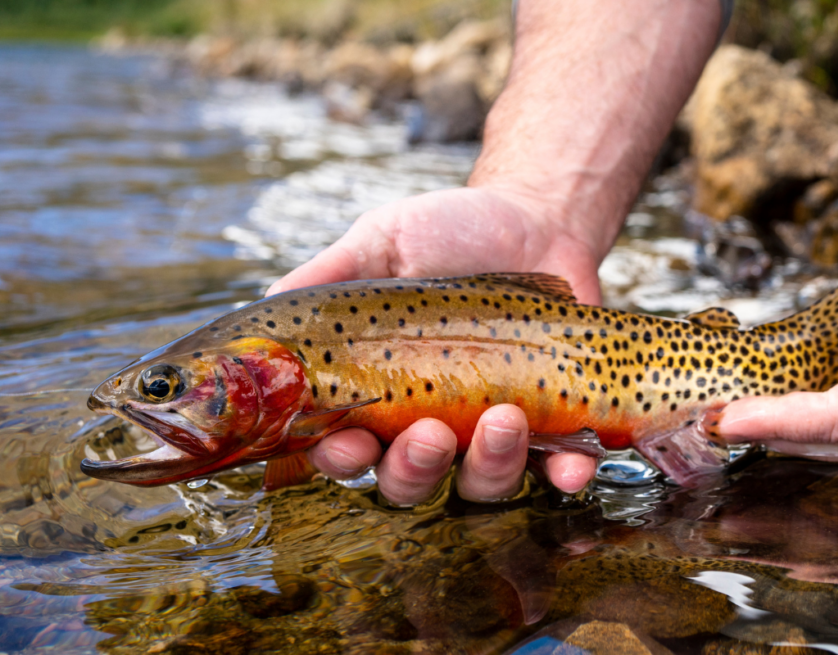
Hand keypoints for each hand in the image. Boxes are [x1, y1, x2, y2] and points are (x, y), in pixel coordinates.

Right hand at [268, 186, 602, 503]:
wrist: (539, 219)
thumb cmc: (453, 230)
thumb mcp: (383, 238)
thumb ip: (327, 274)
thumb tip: (265, 305)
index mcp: (379, 388)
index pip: (344, 444)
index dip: (339, 457)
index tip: (348, 442)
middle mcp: (430, 420)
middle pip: (408, 480)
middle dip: (415, 469)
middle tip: (431, 433)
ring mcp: (490, 428)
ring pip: (479, 482)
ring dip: (489, 465)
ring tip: (506, 416)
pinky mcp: (552, 425)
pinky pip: (556, 470)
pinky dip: (564, 475)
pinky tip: (573, 465)